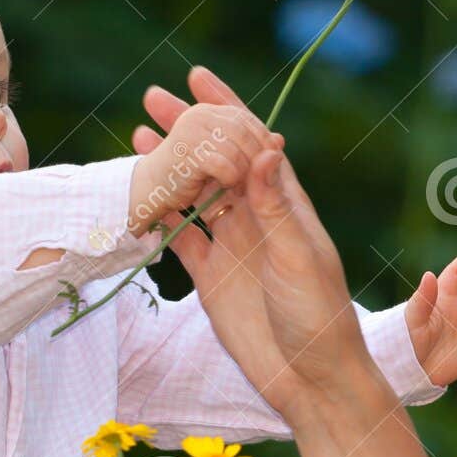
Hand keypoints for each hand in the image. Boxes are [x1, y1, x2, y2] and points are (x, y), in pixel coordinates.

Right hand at [134, 66, 372, 413]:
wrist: (310, 379)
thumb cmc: (319, 318)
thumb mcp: (299, 258)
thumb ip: (277, 206)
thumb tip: (265, 146)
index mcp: (286, 206)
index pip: (254, 144)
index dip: (228, 110)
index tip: (198, 78)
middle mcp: (258, 220)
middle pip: (218, 162)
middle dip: (189, 129)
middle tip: (153, 98)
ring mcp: (233, 247)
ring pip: (194, 195)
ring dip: (170, 168)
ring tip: (137, 137)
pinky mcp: (212, 278)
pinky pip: (181, 237)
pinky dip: (160, 216)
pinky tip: (137, 196)